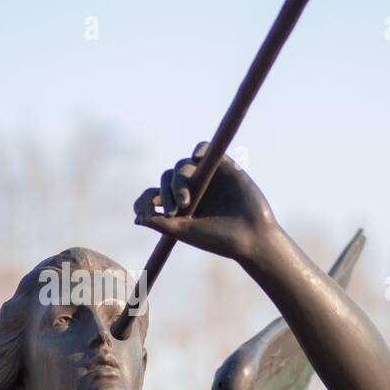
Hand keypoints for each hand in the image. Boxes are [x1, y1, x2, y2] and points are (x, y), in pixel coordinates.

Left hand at [133, 142, 277, 262]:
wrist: (252, 236)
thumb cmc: (219, 240)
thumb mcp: (185, 232)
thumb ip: (161, 224)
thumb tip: (137, 218)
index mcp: (178, 206)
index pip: (154, 195)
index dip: (145, 200)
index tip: (144, 211)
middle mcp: (190, 189)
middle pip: (168, 178)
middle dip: (167, 192)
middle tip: (177, 209)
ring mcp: (206, 177)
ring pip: (182, 166)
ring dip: (179, 179)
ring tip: (185, 201)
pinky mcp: (223, 166)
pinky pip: (205, 149)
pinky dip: (199, 149)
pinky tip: (196, 156)